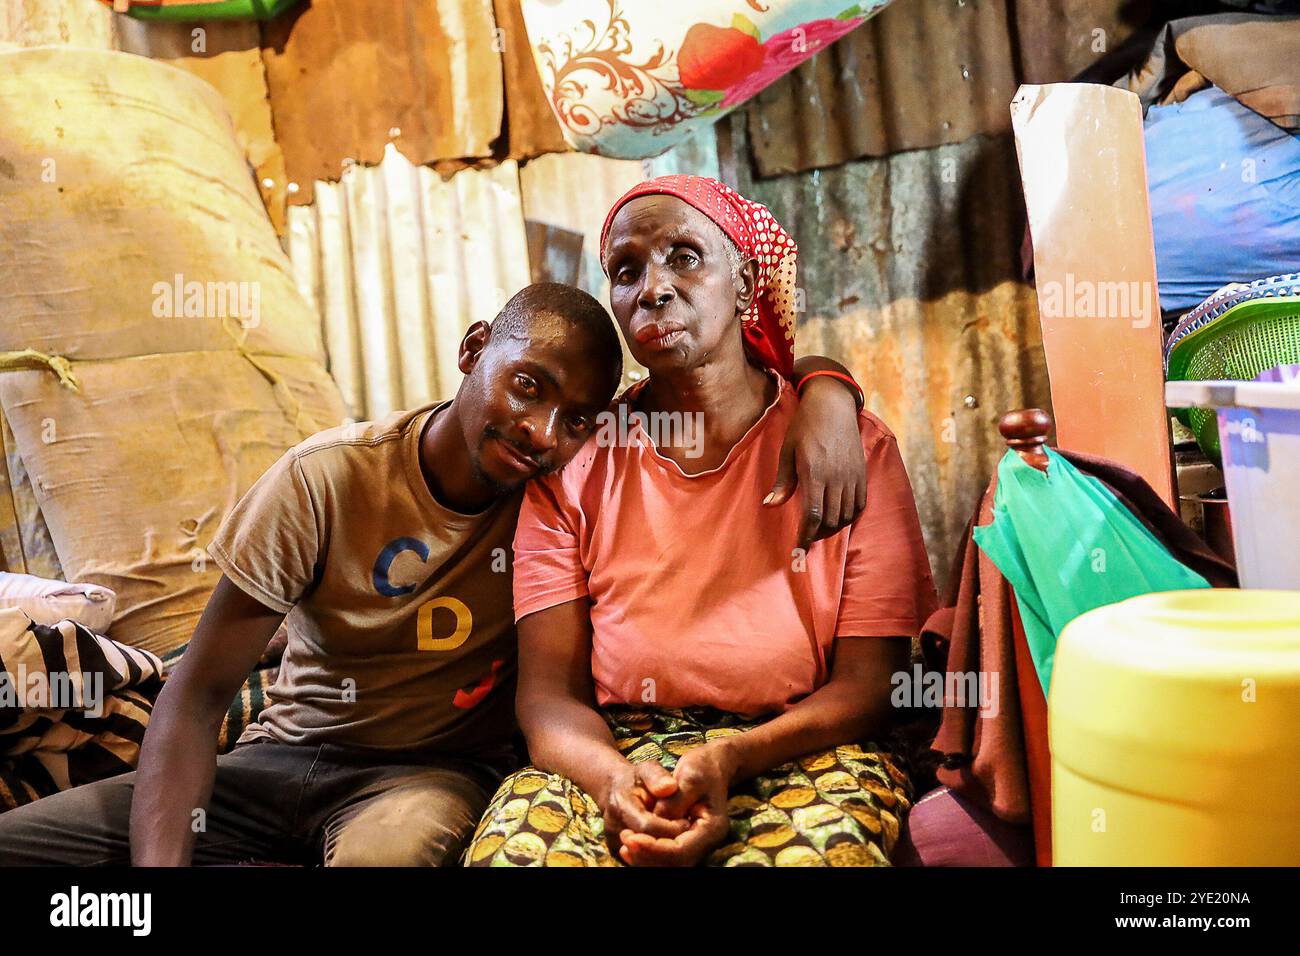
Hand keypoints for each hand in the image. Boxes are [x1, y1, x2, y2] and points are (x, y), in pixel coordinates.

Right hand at [600, 761, 689, 860]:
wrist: (615, 790)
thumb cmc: (637, 779)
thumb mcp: (647, 769)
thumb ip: (657, 776)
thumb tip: (670, 787)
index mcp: (620, 804)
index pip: (647, 826)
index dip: (670, 827)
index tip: (686, 821)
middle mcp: (614, 828)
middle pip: (645, 848)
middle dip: (669, 843)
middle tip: (687, 832)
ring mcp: (615, 843)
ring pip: (644, 859)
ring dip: (665, 852)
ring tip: (680, 838)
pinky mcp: (619, 852)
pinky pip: (642, 860)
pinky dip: (659, 856)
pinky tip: (672, 844)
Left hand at [618, 741, 737, 866]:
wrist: (711, 765)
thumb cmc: (701, 767)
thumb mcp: (689, 776)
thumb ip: (674, 800)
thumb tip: (656, 818)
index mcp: (712, 828)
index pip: (681, 851)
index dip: (654, 848)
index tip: (631, 837)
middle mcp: (705, 842)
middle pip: (674, 863)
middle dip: (648, 855)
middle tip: (624, 839)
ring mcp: (695, 844)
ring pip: (669, 864)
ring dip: (645, 858)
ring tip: (625, 842)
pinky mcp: (684, 842)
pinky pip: (665, 858)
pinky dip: (647, 855)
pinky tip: (629, 847)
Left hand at [765, 376, 866, 550]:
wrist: (833, 404)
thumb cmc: (804, 426)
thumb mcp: (787, 451)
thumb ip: (783, 481)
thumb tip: (770, 506)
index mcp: (814, 472)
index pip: (812, 514)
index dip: (806, 535)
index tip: (799, 547)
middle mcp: (836, 477)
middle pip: (830, 519)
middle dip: (817, 534)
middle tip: (807, 538)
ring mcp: (852, 475)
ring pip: (846, 514)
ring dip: (833, 527)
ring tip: (820, 528)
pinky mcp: (862, 472)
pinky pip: (860, 504)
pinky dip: (850, 516)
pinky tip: (839, 517)